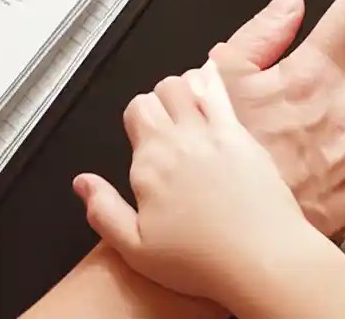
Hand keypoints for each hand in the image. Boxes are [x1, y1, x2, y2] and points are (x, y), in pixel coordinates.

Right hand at [72, 66, 315, 304]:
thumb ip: (103, 211)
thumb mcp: (136, 250)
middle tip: (164, 127)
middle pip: (162, 89)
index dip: (138, 120)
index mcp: (151, 161)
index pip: (137, 109)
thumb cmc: (201, 261)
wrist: (262, 259)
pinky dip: (213, 86)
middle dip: (159, 101)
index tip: (144, 142)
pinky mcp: (245, 137)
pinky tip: (213, 96)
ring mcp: (216, 133)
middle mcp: (182, 139)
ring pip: (191, 83)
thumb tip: (82, 182)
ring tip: (188, 113)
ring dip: (185, 90)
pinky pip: (223, 94)